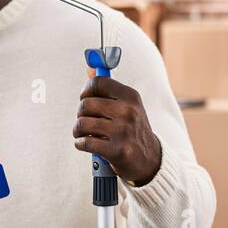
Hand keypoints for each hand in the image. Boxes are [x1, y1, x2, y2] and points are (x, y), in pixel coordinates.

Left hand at [74, 68, 162, 185]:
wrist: (150, 160)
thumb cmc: (132, 130)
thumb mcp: (127, 105)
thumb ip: (108, 88)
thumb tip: (90, 67)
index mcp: (130, 97)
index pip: (97, 82)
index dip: (86, 91)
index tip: (86, 99)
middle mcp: (128, 111)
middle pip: (85, 104)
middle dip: (80, 114)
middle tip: (85, 120)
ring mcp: (123, 132)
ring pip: (82, 124)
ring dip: (77, 130)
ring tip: (84, 133)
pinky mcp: (116, 151)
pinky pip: (85, 142)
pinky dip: (80, 144)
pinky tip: (85, 144)